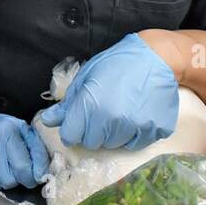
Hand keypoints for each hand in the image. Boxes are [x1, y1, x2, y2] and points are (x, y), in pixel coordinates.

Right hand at [0, 112, 49, 189]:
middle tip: (11, 170)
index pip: (23, 169)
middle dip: (13, 179)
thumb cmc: (3, 130)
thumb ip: (37, 153)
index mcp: (6, 132)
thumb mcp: (24, 133)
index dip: (29, 177)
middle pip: (7, 180)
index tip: (29, 176)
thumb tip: (43, 175)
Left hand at [40, 33, 178, 150]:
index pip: (70, 136)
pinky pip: (135, 144)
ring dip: (110, 134)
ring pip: (113, 145)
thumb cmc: (117, 64)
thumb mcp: (85, 78)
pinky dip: (131, 135)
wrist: (156, 59)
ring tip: (117, 112)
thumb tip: (49, 120)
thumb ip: (68, 103)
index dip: (70, 130)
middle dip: (90, 131)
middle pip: (91, 142)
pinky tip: (133, 116)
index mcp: (91, 106)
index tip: (75, 123)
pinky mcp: (155, 131)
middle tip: (99, 113)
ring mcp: (136, 127)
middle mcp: (112, 120)